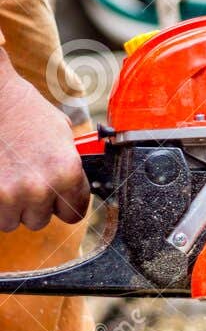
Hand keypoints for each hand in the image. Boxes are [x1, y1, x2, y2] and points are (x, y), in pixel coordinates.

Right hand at [0, 52, 90, 231]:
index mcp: (66, 172)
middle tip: (24, 180)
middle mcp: (40, 188)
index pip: (74, 213)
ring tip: (7, 178)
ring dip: (10, 206)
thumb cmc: (24, 109)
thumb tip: (73, 188)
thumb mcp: (61, 133)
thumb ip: (68, 165)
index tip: (57, 198)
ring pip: (12, 221)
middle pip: (40, 220)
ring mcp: (10, 194)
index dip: (64, 204)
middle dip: (33, 204)